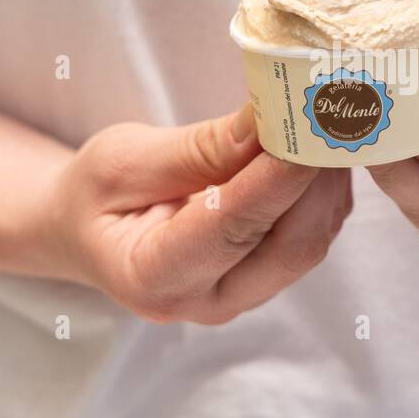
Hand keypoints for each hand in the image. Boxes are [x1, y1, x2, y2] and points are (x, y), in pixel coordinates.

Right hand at [45, 106, 350, 323]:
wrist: (85, 232)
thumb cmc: (93, 195)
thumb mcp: (122, 161)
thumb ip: (196, 150)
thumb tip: (264, 122)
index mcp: (153, 279)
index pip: (233, 227)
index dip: (278, 177)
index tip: (308, 128)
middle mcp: (207, 302)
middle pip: (290, 246)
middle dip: (317, 178)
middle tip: (333, 115)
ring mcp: (242, 296)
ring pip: (310, 241)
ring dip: (327, 182)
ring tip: (330, 122)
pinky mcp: (266, 277)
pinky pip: (311, 236)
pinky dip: (322, 191)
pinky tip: (318, 148)